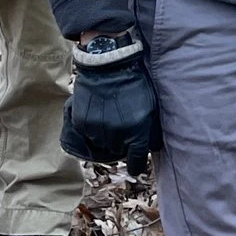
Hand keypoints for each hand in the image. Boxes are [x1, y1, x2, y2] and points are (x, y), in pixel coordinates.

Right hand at [61, 32, 159, 174]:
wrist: (109, 66)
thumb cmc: (135, 86)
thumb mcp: (151, 107)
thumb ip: (151, 131)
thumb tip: (153, 148)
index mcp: (136, 132)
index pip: (136, 161)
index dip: (136, 166)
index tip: (135, 168)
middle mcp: (116, 134)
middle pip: (117, 151)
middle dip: (121, 143)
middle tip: (122, 127)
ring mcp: (97, 129)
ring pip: (101, 144)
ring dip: (105, 136)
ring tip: (109, 118)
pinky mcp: (82, 122)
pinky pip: (87, 135)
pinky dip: (92, 129)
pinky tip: (97, 115)